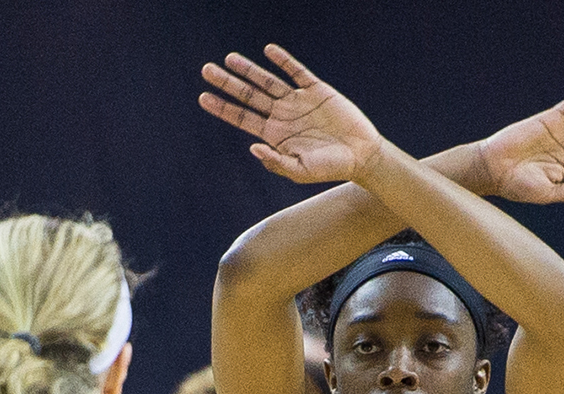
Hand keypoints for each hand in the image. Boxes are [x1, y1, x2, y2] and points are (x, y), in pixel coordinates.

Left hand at [200, 44, 384, 184]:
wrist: (360, 155)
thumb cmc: (329, 168)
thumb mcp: (300, 171)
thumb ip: (276, 162)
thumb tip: (253, 147)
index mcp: (274, 134)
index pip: (242, 118)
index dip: (223, 108)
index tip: (203, 97)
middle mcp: (282, 115)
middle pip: (249, 95)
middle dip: (228, 83)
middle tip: (206, 70)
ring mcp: (298, 101)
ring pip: (268, 81)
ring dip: (249, 69)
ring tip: (229, 59)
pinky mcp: (317, 90)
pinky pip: (297, 72)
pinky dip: (283, 61)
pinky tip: (269, 51)